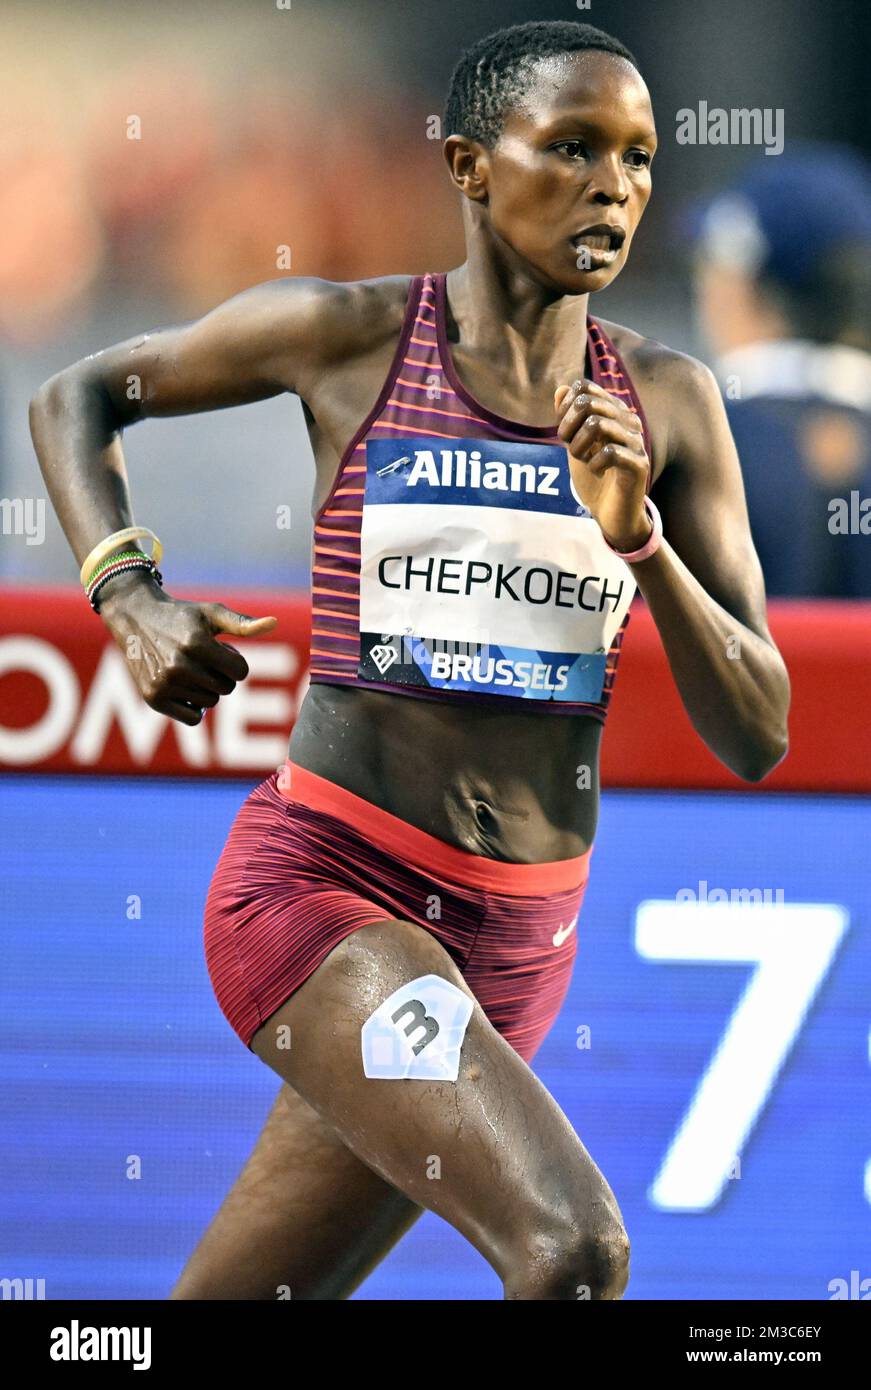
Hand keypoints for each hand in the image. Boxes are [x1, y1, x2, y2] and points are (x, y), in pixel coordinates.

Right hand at [98, 576, 277, 724]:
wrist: (135, 617)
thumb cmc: (181, 616)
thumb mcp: (211, 614)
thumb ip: (242, 624)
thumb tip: (274, 623)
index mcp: (196, 643)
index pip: (240, 672)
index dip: (236, 662)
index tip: (223, 652)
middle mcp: (179, 665)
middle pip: (226, 689)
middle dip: (221, 675)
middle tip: (203, 660)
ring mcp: (164, 684)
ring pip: (210, 703)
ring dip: (206, 689)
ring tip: (190, 669)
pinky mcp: (153, 698)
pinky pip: (193, 719)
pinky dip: (193, 707)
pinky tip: (183, 687)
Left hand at [554, 378, 651, 550]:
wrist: (611, 513)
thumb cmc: (594, 477)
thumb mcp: (574, 443)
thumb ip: (568, 417)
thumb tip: (561, 389)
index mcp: (615, 411)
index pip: (584, 388)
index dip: (565, 408)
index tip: (565, 432)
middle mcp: (629, 420)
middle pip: (587, 403)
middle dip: (568, 427)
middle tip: (571, 448)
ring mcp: (636, 441)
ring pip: (597, 425)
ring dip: (579, 446)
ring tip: (584, 460)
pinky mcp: (639, 464)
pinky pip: (609, 452)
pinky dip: (594, 463)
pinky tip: (597, 471)